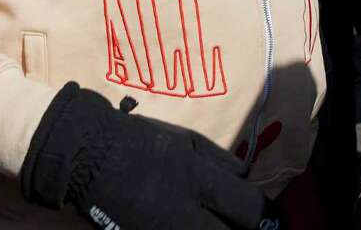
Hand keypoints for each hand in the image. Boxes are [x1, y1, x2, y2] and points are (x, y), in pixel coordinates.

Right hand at [21, 83, 268, 229]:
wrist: (84, 152)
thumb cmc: (138, 139)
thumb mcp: (185, 139)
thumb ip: (220, 161)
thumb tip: (250, 179)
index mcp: (194, 176)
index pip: (245, 206)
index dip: (266, 219)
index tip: (275, 223)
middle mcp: (179, 209)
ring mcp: (157, 229)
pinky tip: (194, 229)